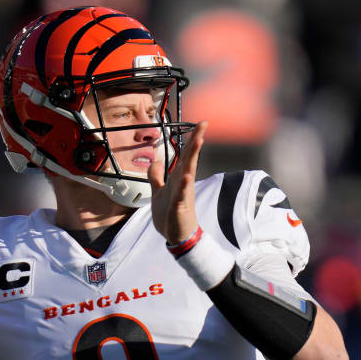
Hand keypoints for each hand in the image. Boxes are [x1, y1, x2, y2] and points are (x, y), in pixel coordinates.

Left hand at [148, 121, 207, 244]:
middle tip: (204, 124)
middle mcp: (183, 183)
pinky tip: (186, 176)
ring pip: (188, 172)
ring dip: (193, 157)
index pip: (186, 155)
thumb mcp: (158, 191)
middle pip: (190, 158)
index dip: (192, 139)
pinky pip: (181, 194)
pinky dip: (184, 185)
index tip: (201, 124)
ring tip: (198, 141)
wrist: (176, 236)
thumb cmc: (169, 214)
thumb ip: (156, 176)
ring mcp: (183, 194)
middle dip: (196, 141)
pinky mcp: (180, 206)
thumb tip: (156, 161)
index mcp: (178, 178)